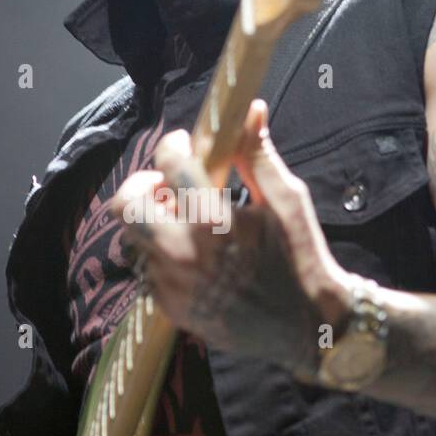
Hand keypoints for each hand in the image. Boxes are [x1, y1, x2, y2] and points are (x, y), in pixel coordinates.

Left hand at [110, 99, 355, 377]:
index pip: (169, 165)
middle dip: (141, 186)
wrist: (310, 326)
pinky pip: (147, 272)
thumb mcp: (286, 200)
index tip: (182, 144)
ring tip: (182, 221)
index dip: (172, 145)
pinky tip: (191, 255)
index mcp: (214, 222)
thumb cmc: (301, 256)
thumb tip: (248, 109)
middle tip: (166, 185)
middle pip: (125, 206)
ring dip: (152, 223)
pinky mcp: (172, 310)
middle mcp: (184, 255)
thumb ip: (257, 154)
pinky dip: (161, 256)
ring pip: (133, 240)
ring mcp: (174, 286)